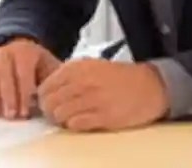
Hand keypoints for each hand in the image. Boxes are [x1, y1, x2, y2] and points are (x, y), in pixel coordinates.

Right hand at [0, 37, 62, 119]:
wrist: (20, 49)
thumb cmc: (38, 65)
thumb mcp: (49, 67)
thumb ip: (52, 82)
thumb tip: (54, 101)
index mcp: (25, 51)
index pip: (23, 72)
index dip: (23, 93)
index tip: (26, 112)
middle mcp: (5, 51)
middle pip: (3, 74)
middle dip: (7, 96)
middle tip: (10, 115)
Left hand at [37, 59, 168, 131]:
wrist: (148, 86)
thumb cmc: (117, 78)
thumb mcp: (89, 66)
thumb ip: (67, 76)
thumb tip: (45, 92)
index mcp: (77, 67)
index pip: (45, 87)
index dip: (43, 98)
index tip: (48, 103)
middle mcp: (83, 81)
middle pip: (49, 102)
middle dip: (50, 111)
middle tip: (57, 114)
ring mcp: (94, 99)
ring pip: (60, 114)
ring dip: (61, 119)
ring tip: (70, 118)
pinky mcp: (104, 116)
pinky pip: (76, 124)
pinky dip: (74, 125)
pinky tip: (82, 121)